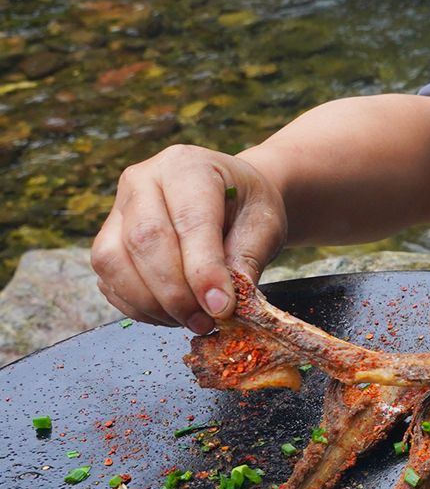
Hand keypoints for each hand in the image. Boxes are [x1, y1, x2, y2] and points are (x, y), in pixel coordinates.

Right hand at [90, 145, 286, 332]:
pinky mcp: (106, 238)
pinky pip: (108, 279)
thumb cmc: (247, 208)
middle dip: (175, 293)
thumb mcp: (264, 225)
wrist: (231, 197)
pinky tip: (170, 314)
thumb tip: (224, 305)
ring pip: (113, 261)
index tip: (221, 307)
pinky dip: (137, 306)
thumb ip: (246, 260)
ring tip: (191, 320)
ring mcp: (117, 209)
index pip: (189, 221)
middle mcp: (142, 180)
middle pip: (143, 241)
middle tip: (206, 322)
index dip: (202, 270)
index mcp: (186, 166)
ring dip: (151, 303)